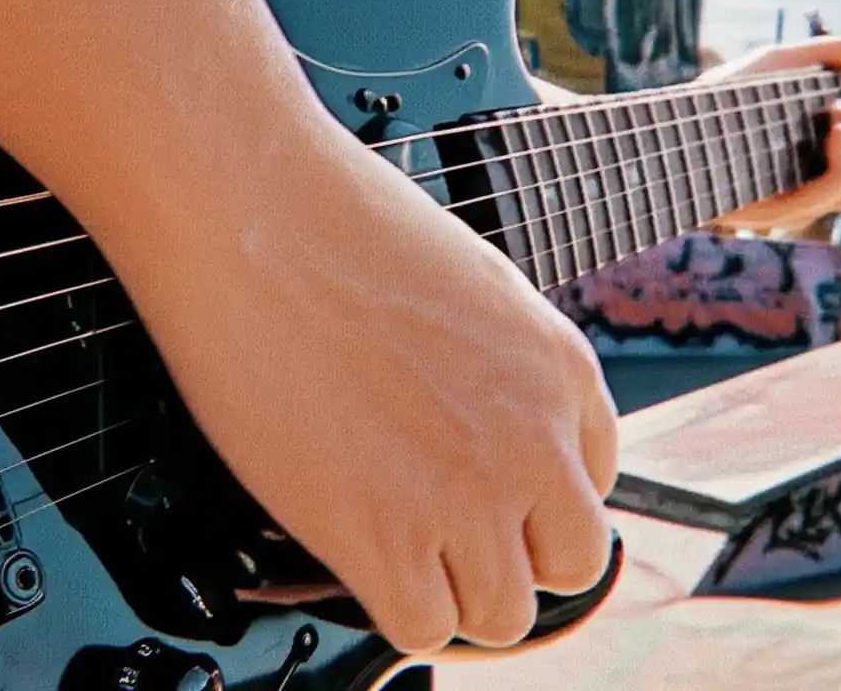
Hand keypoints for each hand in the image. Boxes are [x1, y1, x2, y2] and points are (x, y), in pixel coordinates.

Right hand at [139, 134, 618, 652]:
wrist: (247, 214)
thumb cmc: (333, 228)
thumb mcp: (468, 285)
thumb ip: (501, 369)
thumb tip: (485, 424)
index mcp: (560, 370)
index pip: (593, 484)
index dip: (535, 499)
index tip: (491, 497)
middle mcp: (531, 441)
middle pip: (569, 563)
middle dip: (515, 559)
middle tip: (452, 536)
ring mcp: (464, 494)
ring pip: (502, 613)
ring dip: (455, 591)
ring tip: (400, 550)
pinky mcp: (382, 536)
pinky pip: (423, 626)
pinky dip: (397, 607)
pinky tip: (360, 559)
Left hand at [700, 33, 840, 231]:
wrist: (663, 131)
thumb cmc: (714, 101)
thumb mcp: (771, 65)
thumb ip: (820, 54)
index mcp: (815, 160)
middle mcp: (806, 188)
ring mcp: (788, 205)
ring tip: (838, 112)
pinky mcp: (767, 214)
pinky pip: (823, 198)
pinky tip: (835, 128)